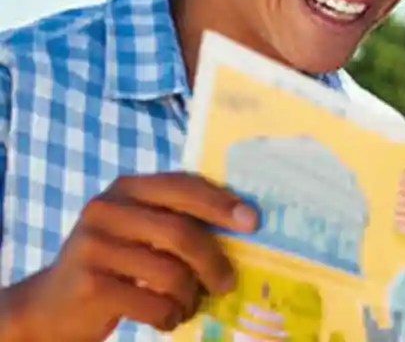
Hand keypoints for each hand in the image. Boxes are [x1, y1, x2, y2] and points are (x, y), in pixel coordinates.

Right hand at [0, 172, 257, 341]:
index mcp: (127, 188)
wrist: (51, 305)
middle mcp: (107, 209)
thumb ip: (177, 220)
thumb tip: (245, 225)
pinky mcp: (89, 284)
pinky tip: (167, 319)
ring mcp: (93, 246)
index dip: (221, 203)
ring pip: (170, 273)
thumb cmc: (114, 264)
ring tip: (188, 306)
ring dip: (189, 297)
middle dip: (213, 262)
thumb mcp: (139, 230)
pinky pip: (151, 303)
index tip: (253, 221)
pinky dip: (168, 316)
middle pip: (181, 233)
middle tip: (227, 283)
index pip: (183, 186)